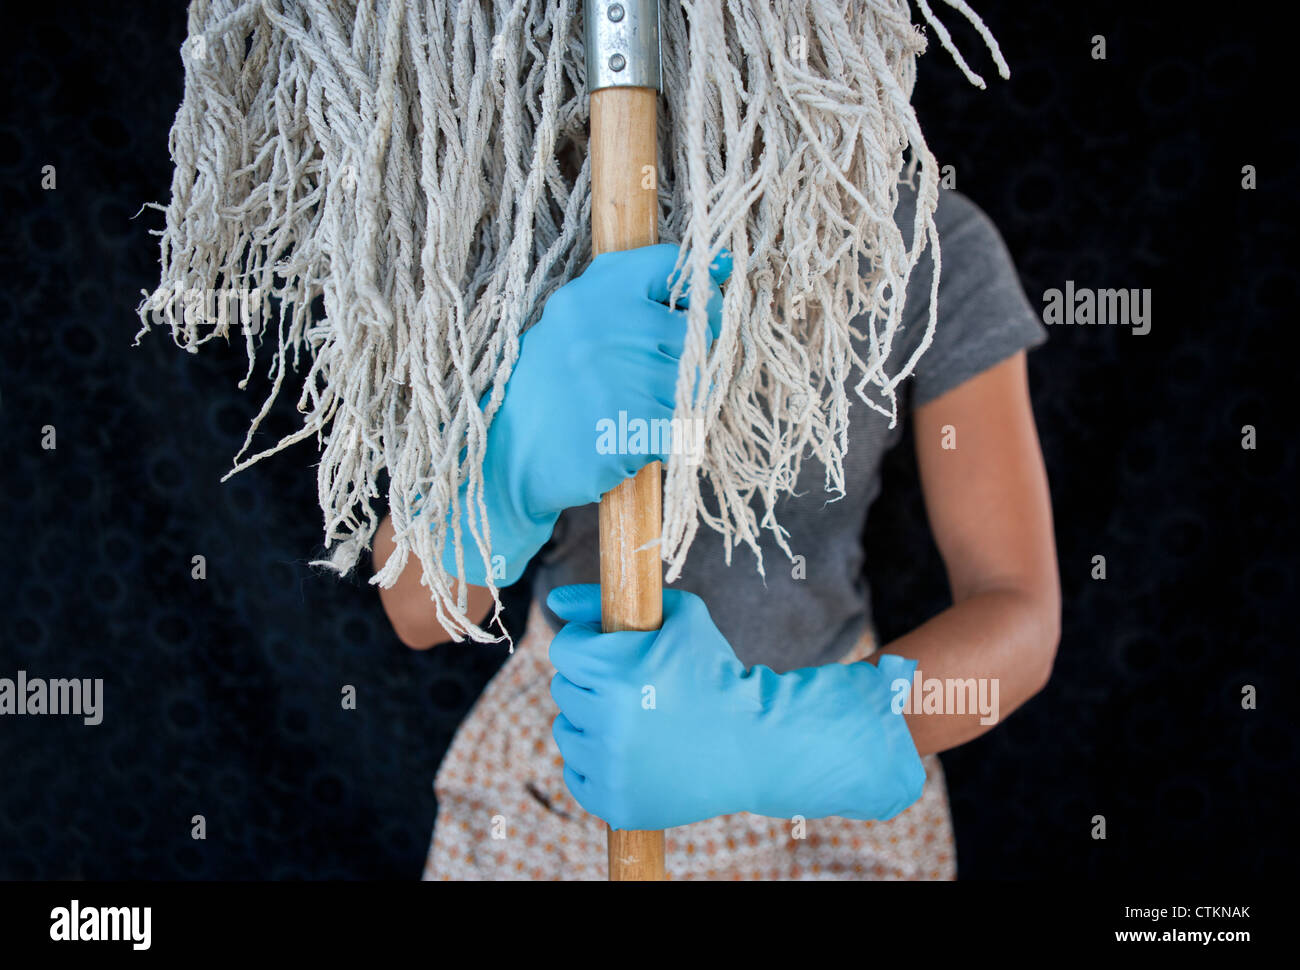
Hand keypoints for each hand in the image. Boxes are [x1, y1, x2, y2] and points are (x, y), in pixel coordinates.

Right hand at [441, 245, 729, 584]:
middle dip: (683, 355)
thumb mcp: (573, 319)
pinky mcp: (640, 429)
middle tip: (641, 377)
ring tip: (624, 409)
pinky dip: (660, 436)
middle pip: (696, 331)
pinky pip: (681, 428)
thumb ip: (635, 288)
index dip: (696, 289)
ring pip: (694, 384)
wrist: (506, 458)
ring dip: (670, 401)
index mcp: (595, 294)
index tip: (695, 304)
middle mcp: (614, 329)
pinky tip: (622, 434)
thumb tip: (719, 266)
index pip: (672, 266)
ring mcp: (629, 381)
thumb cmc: (546, 386)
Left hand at [547, 583, 926, 830]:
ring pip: (567, 731)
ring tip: (636, 722)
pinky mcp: (614, 803)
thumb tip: (554, 600)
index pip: (565, 648)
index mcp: (616, 668)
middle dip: (594, 684)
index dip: (591, 645)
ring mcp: (609, 766)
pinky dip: (597, 764)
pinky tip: (632, 754)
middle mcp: (607, 718)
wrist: (758, 743)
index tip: (617, 655)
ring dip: (591, 723)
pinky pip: (575, 774)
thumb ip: (606, 601)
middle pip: (565, 689)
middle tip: (636, 690)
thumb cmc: (716, 672)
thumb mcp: (679, 617)